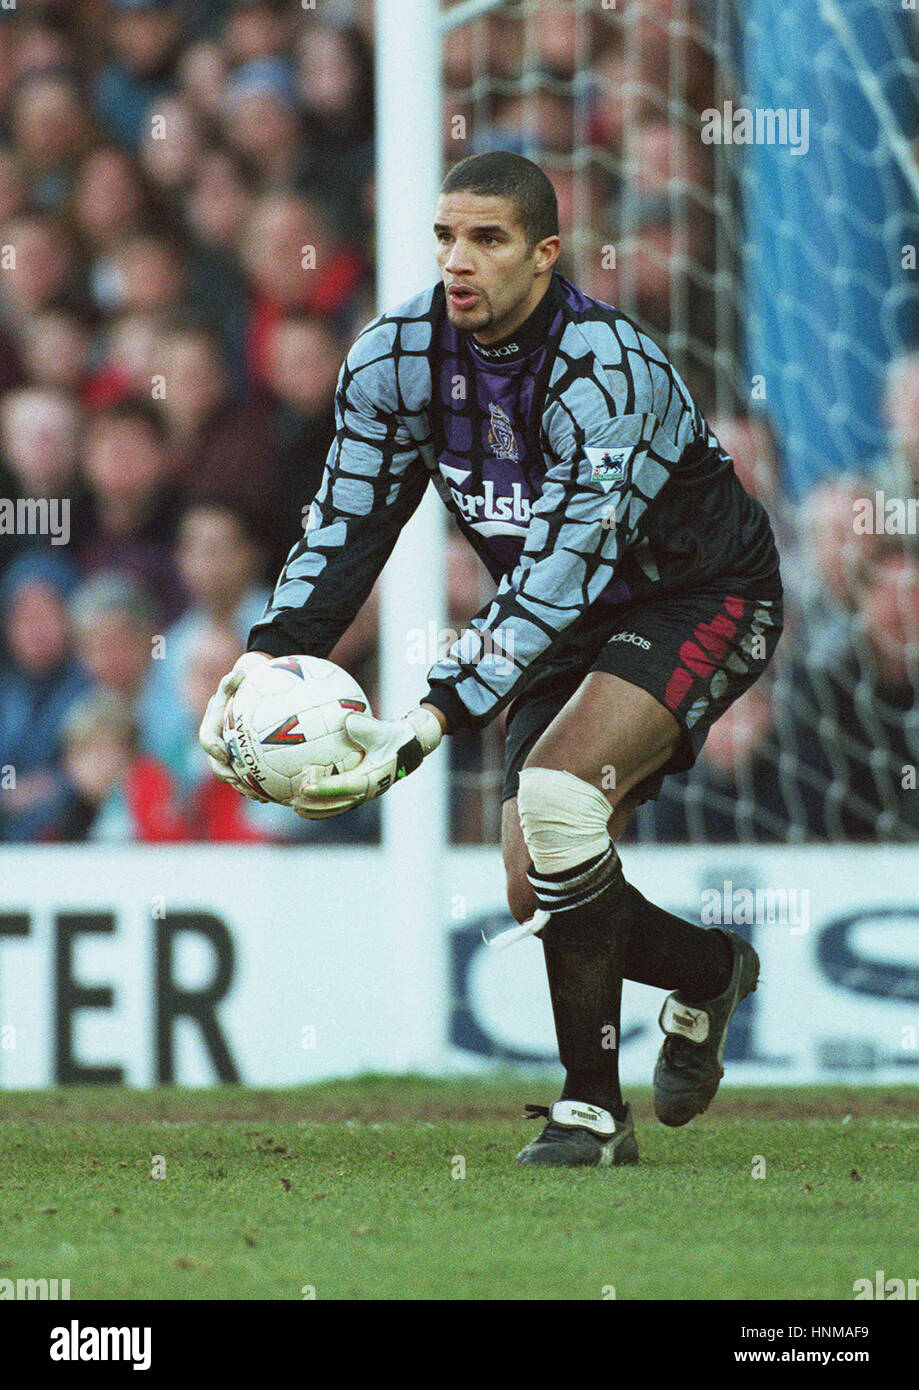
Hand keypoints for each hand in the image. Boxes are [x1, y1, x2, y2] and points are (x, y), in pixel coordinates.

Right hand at [198, 651, 270, 800]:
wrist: (260, 685)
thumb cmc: (251, 677)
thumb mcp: (244, 672)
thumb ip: (238, 675)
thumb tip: (238, 673)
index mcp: (215, 722)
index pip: (207, 737)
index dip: (212, 747)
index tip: (223, 752)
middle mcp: (221, 740)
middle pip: (218, 763)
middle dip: (227, 775)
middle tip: (239, 782)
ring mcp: (234, 751)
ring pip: (234, 775)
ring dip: (244, 787)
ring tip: (260, 796)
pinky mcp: (249, 758)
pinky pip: (252, 777)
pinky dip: (261, 787)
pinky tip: (277, 796)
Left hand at [290, 706, 443, 818]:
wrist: (407, 748)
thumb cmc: (392, 738)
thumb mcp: (381, 731)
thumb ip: (364, 727)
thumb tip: (346, 720)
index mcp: (370, 779)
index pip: (343, 786)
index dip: (323, 788)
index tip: (305, 787)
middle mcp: (366, 791)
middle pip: (336, 803)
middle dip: (315, 804)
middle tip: (294, 800)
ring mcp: (363, 795)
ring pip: (336, 807)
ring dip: (315, 809)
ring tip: (295, 807)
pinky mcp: (359, 794)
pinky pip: (338, 804)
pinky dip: (321, 806)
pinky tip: (305, 804)